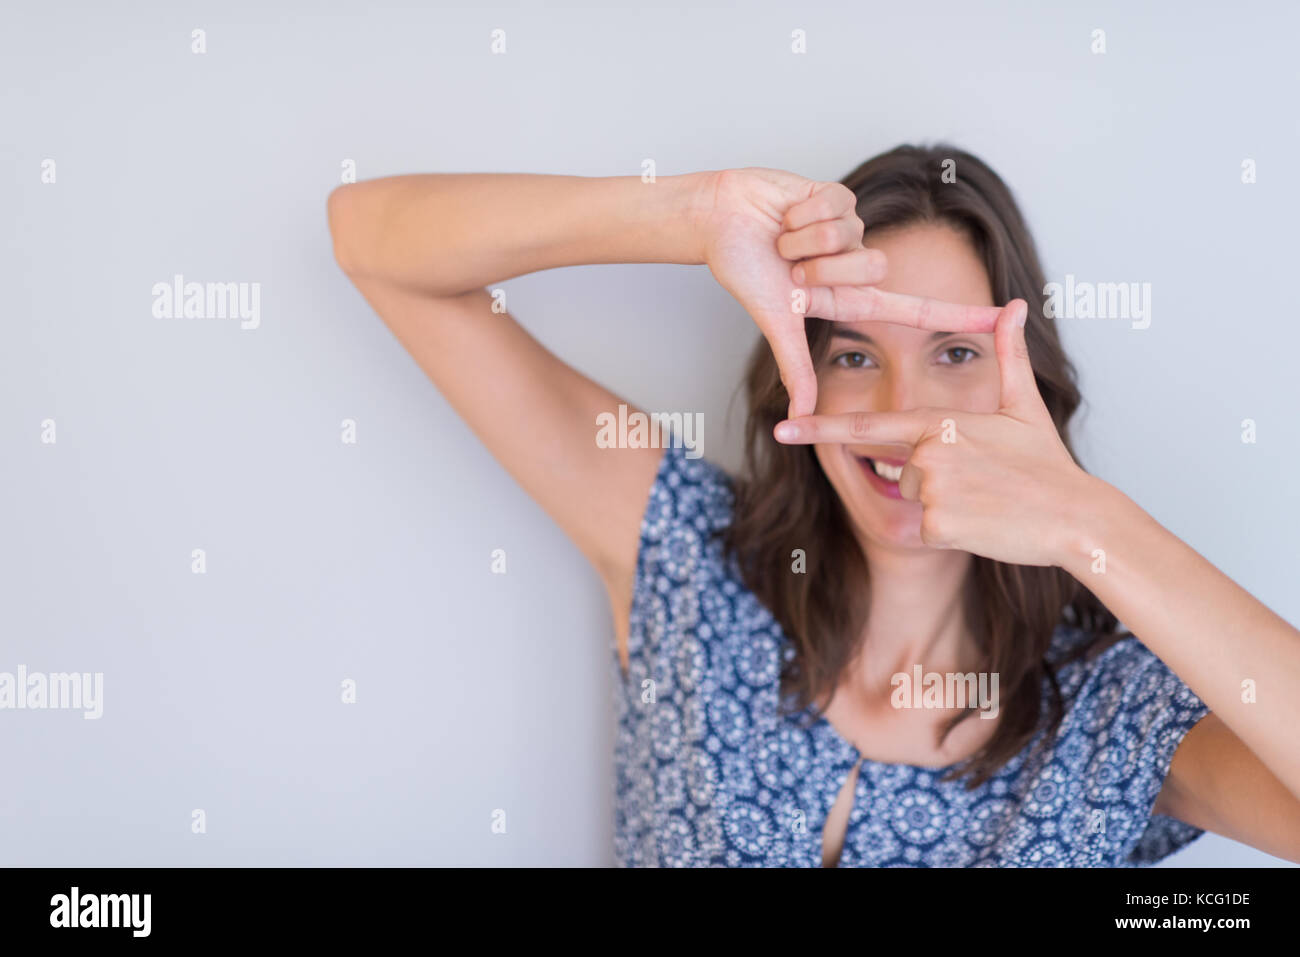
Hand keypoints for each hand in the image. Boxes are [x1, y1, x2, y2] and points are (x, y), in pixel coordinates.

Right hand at [698, 167, 1004, 417]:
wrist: (717, 218)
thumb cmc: (741, 267)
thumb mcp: (774, 319)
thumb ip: (794, 365)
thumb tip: (800, 412)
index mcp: (847, 296)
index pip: (915, 309)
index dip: (961, 315)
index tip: (1007, 318)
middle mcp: (854, 264)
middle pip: (872, 268)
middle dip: (821, 267)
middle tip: (788, 264)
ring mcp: (849, 229)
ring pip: (849, 236)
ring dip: (805, 239)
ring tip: (782, 238)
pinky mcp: (838, 195)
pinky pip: (835, 205)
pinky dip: (801, 212)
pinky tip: (785, 212)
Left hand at [771, 299, 1098, 566]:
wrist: (1074, 518)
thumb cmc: (1048, 466)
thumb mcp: (1024, 407)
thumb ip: (1007, 356)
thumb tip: (1016, 306)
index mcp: (939, 421)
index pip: (867, 425)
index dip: (820, 428)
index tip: (781, 428)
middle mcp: (928, 451)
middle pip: (901, 471)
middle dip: (934, 481)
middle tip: (982, 484)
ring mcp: (930, 487)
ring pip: (914, 500)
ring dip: (945, 506)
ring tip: (986, 501)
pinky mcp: (936, 524)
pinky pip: (926, 530)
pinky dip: (952, 532)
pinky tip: (983, 524)